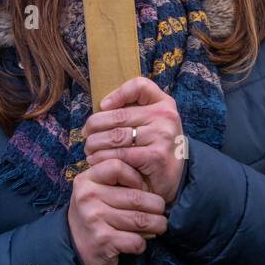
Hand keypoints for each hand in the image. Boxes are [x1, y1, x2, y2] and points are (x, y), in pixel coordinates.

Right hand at [67, 158, 167, 264]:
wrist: (75, 250)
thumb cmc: (94, 216)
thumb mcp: (96, 192)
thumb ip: (115, 181)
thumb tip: (150, 177)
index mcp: (86, 180)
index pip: (118, 166)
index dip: (136, 176)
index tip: (142, 187)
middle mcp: (88, 197)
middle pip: (136, 196)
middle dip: (157, 206)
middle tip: (161, 210)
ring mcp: (94, 218)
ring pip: (141, 219)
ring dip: (157, 224)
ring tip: (159, 225)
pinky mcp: (103, 240)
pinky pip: (136, 240)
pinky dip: (143, 244)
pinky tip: (139, 243)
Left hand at [83, 76, 186, 204]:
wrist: (177, 179)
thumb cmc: (156, 148)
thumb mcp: (153, 124)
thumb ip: (134, 112)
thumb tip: (101, 108)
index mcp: (164, 104)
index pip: (140, 86)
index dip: (118, 93)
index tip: (103, 105)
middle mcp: (165, 116)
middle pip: (119, 115)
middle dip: (95, 125)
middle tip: (86, 134)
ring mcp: (162, 136)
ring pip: (116, 135)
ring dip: (95, 143)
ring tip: (89, 149)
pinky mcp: (155, 156)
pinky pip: (120, 154)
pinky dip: (102, 157)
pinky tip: (95, 160)